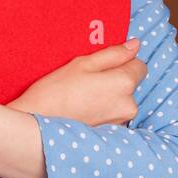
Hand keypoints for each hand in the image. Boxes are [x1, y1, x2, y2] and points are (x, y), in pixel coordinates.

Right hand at [9, 39, 147, 127]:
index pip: (139, 65)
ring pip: (122, 99)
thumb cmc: (57, 91)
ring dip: (109, 95)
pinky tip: (83, 109)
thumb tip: (135, 45)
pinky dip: (103, 110)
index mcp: (124, 83)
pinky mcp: (111, 132)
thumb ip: (114, 53)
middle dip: (115, 79)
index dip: (122, 61)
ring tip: (83, 96)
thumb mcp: (83, 63)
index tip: (102, 65)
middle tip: (87, 80)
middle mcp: (129, 105)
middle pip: (130, 84)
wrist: (37, 126)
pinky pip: (113, 113)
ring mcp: (121, 121)